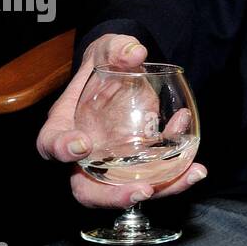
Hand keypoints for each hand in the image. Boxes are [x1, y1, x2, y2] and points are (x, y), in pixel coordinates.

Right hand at [37, 34, 206, 208]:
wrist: (124, 70)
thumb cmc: (107, 62)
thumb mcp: (109, 48)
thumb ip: (118, 48)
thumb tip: (135, 52)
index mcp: (65, 123)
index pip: (52, 141)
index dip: (62, 148)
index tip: (83, 145)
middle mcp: (86, 152)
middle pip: (87, 188)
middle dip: (113, 197)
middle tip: (143, 191)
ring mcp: (112, 161)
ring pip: (126, 189)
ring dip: (160, 189)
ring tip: (190, 176)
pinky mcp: (138, 160)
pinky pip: (155, 173)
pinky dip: (176, 169)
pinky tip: (194, 152)